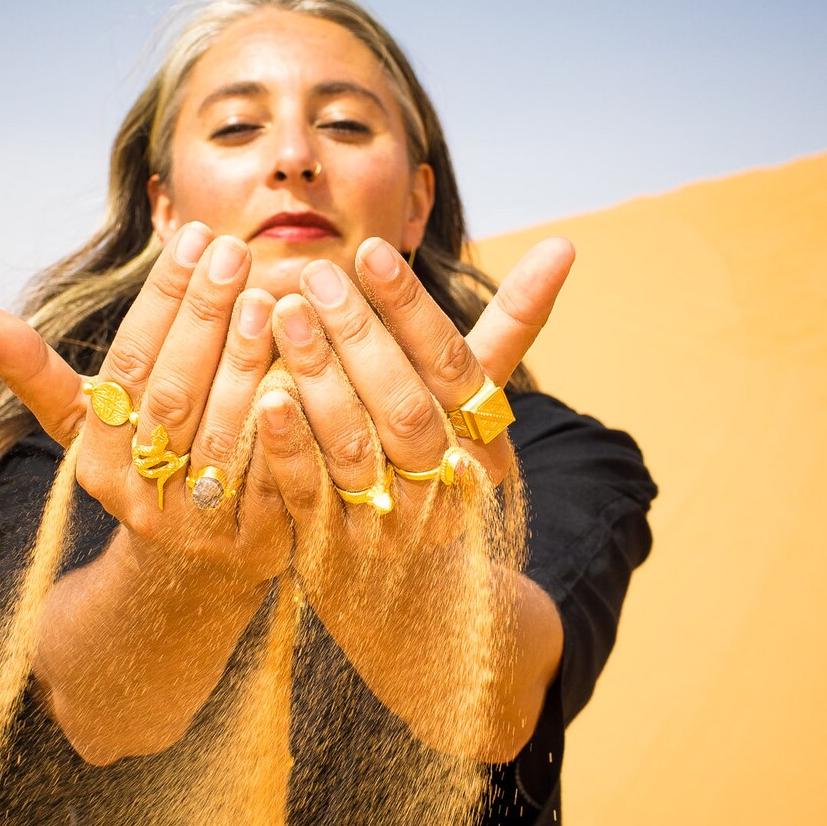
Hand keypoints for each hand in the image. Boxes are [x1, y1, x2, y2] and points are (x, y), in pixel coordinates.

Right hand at [0, 222, 291, 590]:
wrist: (185, 579)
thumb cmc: (138, 472)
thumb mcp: (84, 429)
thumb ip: (34, 372)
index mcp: (96, 462)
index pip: (126, 367)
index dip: (160, 301)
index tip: (191, 238)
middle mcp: (142, 497)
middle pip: (173, 395)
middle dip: (204, 318)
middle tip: (234, 251)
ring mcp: (199, 526)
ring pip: (224, 433)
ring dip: (247, 362)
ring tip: (269, 296)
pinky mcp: (257, 546)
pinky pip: (276, 476)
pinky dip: (290, 423)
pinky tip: (308, 369)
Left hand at [255, 234, 575, 576]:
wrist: (404, 580)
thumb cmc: (435, 454)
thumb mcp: (472, 398)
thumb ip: (511, 322)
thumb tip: (562, 244)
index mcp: (483, 440)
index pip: (453, 366)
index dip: (412, 310)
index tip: (372, 252)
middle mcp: (444, 485)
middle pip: (405, 406)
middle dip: (360, 338)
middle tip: (317, 278)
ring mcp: (389, 522)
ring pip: (354, 446)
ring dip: (318, 378)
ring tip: (283, 315)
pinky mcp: (332, 546)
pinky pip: (308, 493)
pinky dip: (287, 446)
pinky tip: (265, 397)